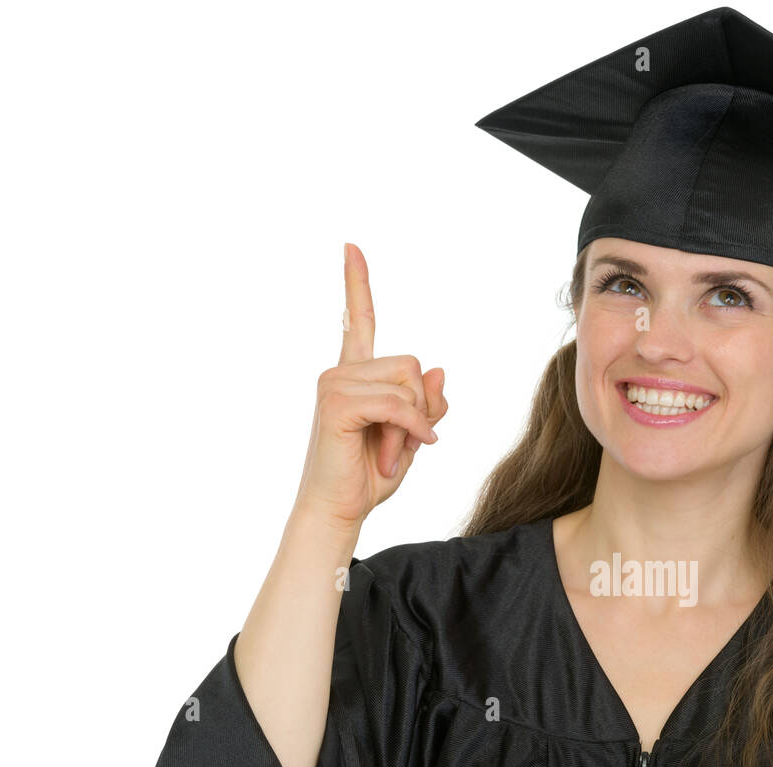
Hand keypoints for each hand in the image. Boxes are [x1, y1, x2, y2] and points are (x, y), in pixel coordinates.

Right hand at [293, 242, 446, 530]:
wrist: (340, 512)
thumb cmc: (369, 479)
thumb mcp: (412, 438)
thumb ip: (425, 405)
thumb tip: (439, 370)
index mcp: (354, 376)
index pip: (357, 321)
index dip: (356, 285)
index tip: (351, 247)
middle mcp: (340, 372)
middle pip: (412, 365)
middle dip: (420, 410)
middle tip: (401, 448)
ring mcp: (334, 384)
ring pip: (408, 384)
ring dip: (412, 427)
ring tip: (390, 456)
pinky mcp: (337, 402)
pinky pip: (397, 404)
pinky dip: (411, 430)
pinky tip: (402, 454)